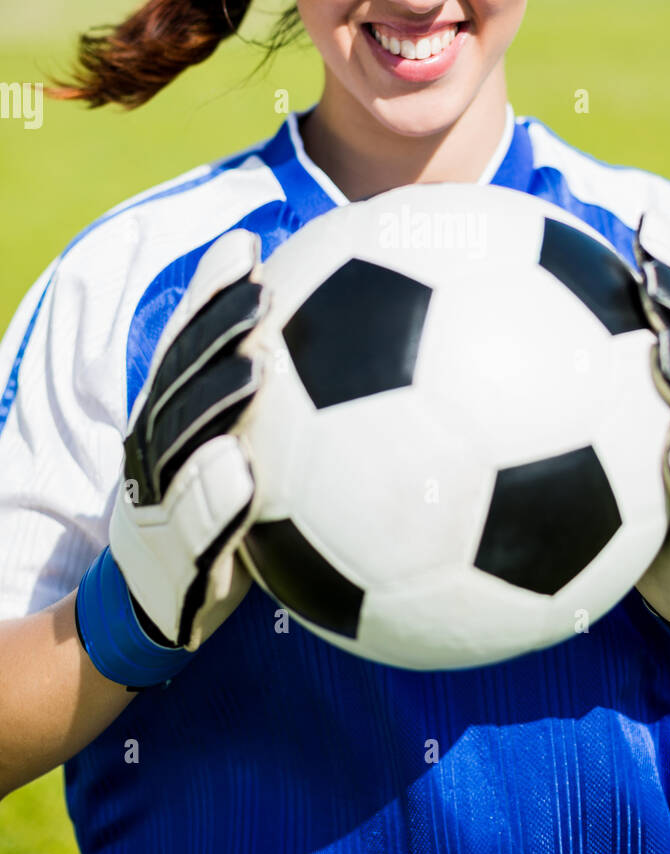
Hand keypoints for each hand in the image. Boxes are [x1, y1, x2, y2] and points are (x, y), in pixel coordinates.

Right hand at [76, 229, 268, 687]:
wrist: (154, 602)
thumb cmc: (214, 513)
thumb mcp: (236, 455)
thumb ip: (270, 401)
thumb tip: (331, 335)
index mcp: (169, 415)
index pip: (186, 344)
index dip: (212, 294)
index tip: (248, 250)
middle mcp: (156, 446)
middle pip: (180, 379)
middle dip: (215, 332)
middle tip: (262, 296)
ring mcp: (158, 500)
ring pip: (179, 443)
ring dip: (214, 403)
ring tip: (255, 371)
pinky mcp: (172, 557)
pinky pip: (194, 529)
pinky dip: (215, 503)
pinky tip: (246, 479)